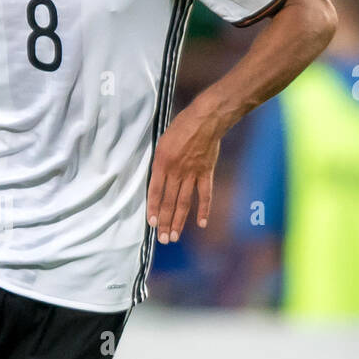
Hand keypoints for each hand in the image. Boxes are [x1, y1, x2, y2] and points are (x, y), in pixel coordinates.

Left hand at [146, 103, 220, 243]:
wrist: (206, 120)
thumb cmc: (181, 126)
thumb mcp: (161, 142)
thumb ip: (159, 162)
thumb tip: (156, 179)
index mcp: (162, 164)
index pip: (155, 191)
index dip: (153, 208)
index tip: (152, 223)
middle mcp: (176, 172)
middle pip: (169, 202)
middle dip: (165, 222)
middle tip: (163, 239)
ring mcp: (192, 174)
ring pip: (184, 202)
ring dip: (179, 221)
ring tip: (174, 236)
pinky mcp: (206, 173)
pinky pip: (204, 195)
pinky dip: (204, 210)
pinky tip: (201, 223)